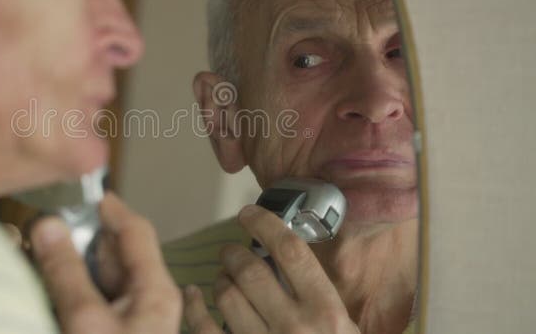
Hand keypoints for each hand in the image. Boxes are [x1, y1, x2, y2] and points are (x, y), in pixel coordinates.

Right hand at [31, 192, 181, 333]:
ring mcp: (127, 318)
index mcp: (155, 290)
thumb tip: (48, 225)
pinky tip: (39, 280)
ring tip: (30, 248)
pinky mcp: (108, 329)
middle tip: (39, 223)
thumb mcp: (87, 321)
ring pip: (95, 277)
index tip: (78, 188)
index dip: (108, 207)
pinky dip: (64, 287)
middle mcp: (146, 300)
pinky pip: (87, 300)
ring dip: (65, 262)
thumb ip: (67, 273)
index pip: (136, 231)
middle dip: (77, 235)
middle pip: (111, 253)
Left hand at [184, 204, 359, 333]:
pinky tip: (193, 295)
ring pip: (226, 295)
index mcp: (327, 312)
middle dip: (233, 253)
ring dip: (219, 280)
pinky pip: (206, 327)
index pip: (291, 251)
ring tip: (224, 278)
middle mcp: (296, 328)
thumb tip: (281, 252)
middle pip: (251, 270)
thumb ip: (317, 295)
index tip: (250, 214)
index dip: (265, 223)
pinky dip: (194, 306)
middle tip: (230, 251)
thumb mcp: (343, 329)